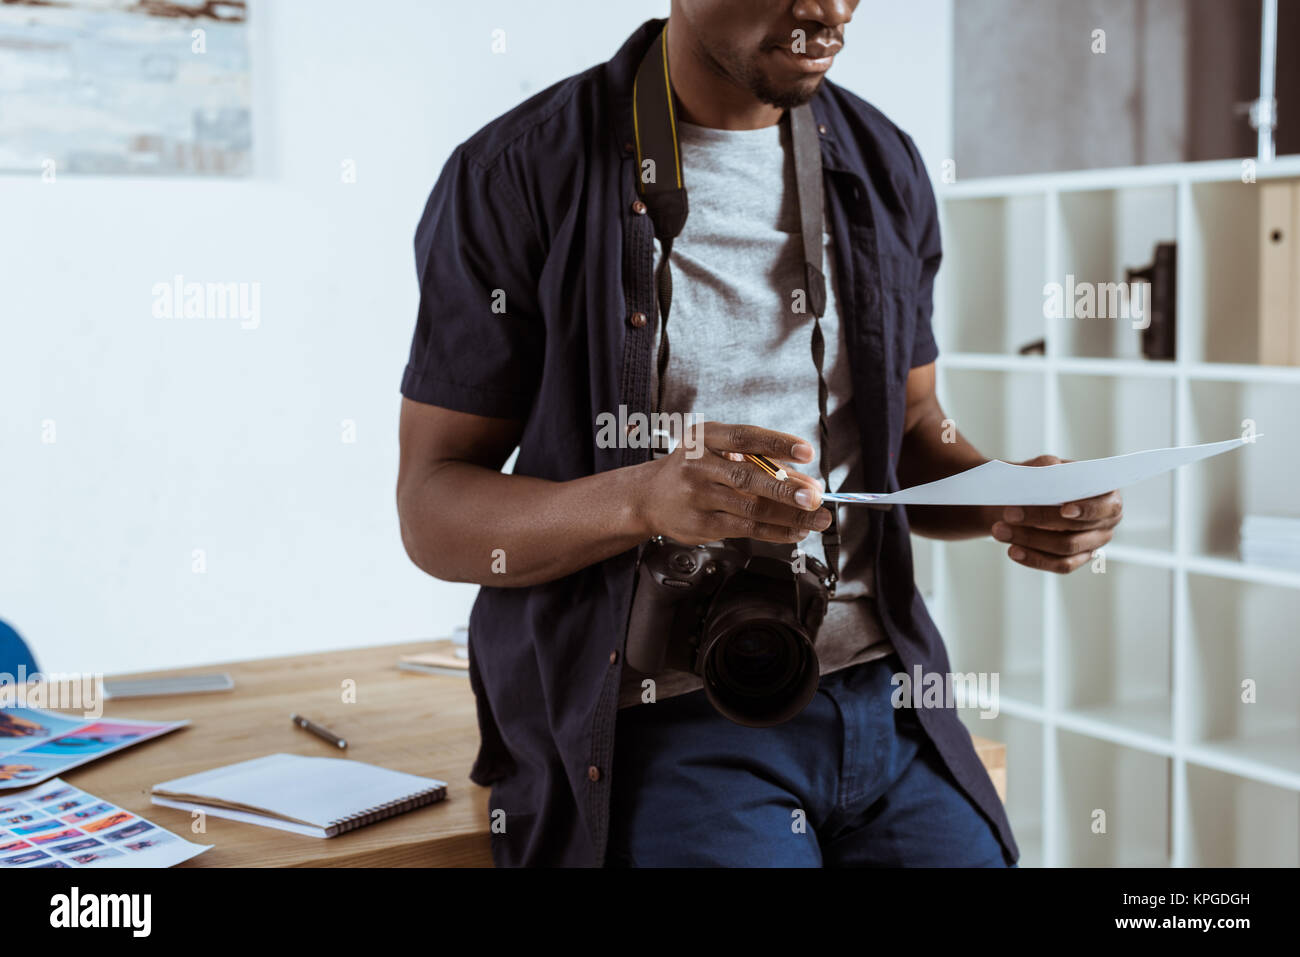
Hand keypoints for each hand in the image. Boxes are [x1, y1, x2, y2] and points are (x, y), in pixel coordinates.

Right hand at [634, 421, 831, 545]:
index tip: (807, 452)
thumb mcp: (717, 450)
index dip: (777, 443)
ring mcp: (697, 497)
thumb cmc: (694, 469)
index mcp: (705, 437)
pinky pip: (746, 529)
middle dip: (787, 489)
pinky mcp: (701, 525)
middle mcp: (697, 465)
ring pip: (751, 509)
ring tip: (818, 519)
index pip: (745, 437)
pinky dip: (776, 532)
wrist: (649, 497)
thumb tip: (806, 481)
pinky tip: (796, 531)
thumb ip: (757, 460)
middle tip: (816, 497)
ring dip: (790, 516)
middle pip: (748, 477)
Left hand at [988, 454, 1122, 572]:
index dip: (1086, 509)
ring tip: (1000, 530)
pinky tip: (1013, 551)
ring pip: (1065, 548)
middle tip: (1009, 513)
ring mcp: (1092, 544)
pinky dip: (1034, 558)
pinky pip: (1058, 565)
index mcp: (1107, 495)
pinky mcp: (1075, 560)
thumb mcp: (1042, 467)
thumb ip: (1046, 464)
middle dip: (1041, 520)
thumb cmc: (1041, 480)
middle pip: (1078, 528)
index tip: (1064, 509)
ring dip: (1030, 540)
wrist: (1024, 499)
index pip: (1103, 506)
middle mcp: (1105, 522)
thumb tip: (1049, 466)